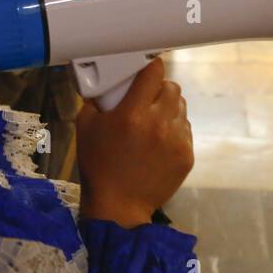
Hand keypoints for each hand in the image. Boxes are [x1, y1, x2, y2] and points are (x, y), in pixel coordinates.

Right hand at [77, 56, 193, 227]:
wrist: (118, 206)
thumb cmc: (99, 165)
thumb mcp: (86, 127)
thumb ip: (96, 100)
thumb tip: (105, 83)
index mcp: (132, 113)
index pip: (153, 72)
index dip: (150, 66)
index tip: (146, 68)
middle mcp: (158, 123)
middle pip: (172, 87)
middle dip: (159, 88)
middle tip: (147, 97)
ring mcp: (176, 140)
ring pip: (181, 107)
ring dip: (168, 107)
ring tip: (154, 120)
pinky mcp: (187, 156)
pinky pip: (185, 129)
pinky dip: (174, 129)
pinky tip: (160, 139)